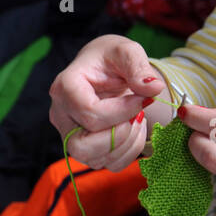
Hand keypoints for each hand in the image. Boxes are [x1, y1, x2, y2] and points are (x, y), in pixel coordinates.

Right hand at [49, 34, 166, 171]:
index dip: (122, 111)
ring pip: (94, 159)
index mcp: (66, 87)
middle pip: (81, 146)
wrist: (105, 69)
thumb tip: (154, 88)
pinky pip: (107, 164)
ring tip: (138, 118)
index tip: (143, 99)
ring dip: (127, 144)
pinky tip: (134, 130)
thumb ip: (139, 67)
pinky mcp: (84, 148)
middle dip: (119, 135)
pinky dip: (128, 152)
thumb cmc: (112, 58)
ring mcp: (70, 134)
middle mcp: (62, 115)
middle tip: (137, 115)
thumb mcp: (127, 51)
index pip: (89, 112)